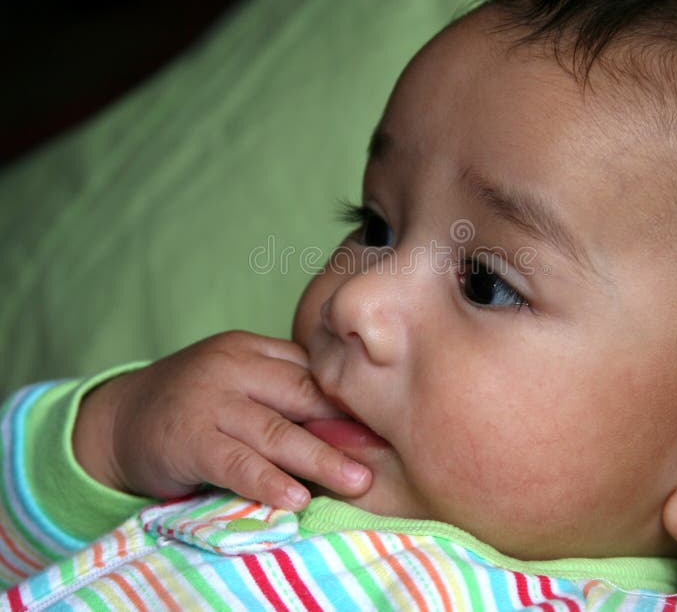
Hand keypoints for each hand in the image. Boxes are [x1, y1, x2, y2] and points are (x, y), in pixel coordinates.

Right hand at [73, 330, 371, 509]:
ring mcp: (211, 402)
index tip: (387, 420)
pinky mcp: (189, 438)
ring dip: (320, 458)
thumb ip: (281, 390)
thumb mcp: (238, 381)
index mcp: (253, 348)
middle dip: (345, 426)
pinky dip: (268, 481)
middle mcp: (234, 368)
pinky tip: (296, 497)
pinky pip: (236, 462)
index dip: (349, 398)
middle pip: (301, 395)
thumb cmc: (195, 402)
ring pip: (275, 431)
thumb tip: (348, 422)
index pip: (310, 370)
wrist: (120, 417)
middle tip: (386, 449)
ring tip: (357, 480)